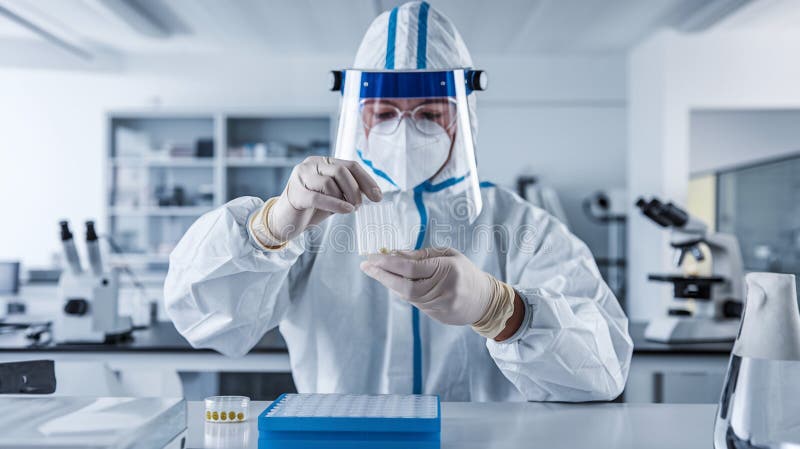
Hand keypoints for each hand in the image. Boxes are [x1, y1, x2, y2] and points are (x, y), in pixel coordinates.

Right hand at [268, 156, 382, 240]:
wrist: (284, 221)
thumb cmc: (310, 208)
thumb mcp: (333, 196)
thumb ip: (347, 190)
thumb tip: (370, 192)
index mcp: (322, 162)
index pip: (350, 165)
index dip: (366, 180)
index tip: (378, 196)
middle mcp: (311, 164)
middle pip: (341, 171)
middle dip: (356, 189)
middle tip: (360, 205)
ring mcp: (301, 177)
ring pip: (330, 182)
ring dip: (345, 198)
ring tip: (349, 209)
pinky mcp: (295, 193)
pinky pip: (319, 197)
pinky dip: (336, 204)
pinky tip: (346, 210)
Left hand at [360, 247, 493, 325]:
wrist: (485, 301)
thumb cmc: (465, 272)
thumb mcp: (448, 255)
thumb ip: (422, 255)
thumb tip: (394, 254)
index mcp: (447, 269)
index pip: (410, 267)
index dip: (388, 262)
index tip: (372, 256)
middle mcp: (442, 289)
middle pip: (403, 285)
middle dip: (381, 275)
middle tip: (365, 265)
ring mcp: (438, 305)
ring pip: (406, 295)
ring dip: (389, 282)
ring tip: (377, 270)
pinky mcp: (435, 316)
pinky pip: (413, 302)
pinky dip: (402, 290)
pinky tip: (395, 281)